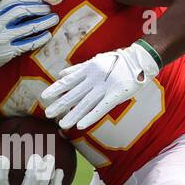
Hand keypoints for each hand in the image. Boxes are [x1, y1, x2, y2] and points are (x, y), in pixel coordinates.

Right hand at [0, 0, 58, 74]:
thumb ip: (0, 11)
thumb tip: (24, 2)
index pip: (13, 1)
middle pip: (23, 11)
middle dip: (39, 8)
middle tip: (49, 8)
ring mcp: (3, 38)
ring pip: (28, 27)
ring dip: (43, 22)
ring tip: (53, 19)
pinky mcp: (7, 52)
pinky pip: (27, 44)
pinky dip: (39, 39)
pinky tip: (46, 35)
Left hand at [39, 42, 159, 130]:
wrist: (140, 59)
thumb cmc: (117, 61)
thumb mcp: (95, 60)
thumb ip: (77, 69)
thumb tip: (60, 73)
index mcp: (88, 69)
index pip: (68, 81)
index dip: (56, 89)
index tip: (44, 97)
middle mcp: (94, 78)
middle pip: (74, 94)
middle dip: (60, 104)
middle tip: (48, 114)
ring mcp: (105, 87)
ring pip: (85, 103)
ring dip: (73, 114)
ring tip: (62, 124)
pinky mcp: (117, 95)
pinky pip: (102, 108)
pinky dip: (91, 116)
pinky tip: (81, 125)